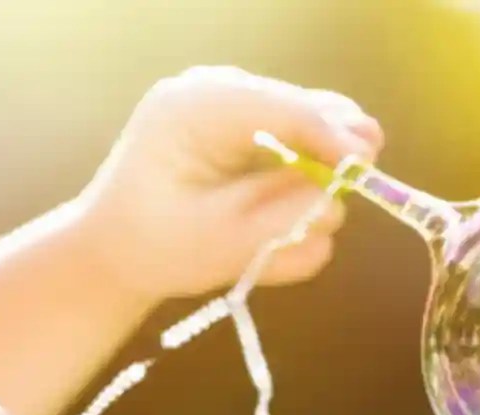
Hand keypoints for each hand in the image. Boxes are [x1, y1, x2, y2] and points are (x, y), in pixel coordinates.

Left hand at [76, 65, 383, 302]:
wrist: (116, 251)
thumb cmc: (156, 249)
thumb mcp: (218, 245)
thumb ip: (281, 220)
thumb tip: (338, 194)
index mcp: (196, 109)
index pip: (283, 107)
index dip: (331, 135)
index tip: (362, 167)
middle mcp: (222, 97)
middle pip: (309, 106)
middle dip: (332, 152)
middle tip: (349, 186)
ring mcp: (240, 114)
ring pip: (315, 128)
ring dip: (314, 181)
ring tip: (275, 230)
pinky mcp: (255, 134)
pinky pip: (305, 149)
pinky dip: (305, 186)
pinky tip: (272, 219)